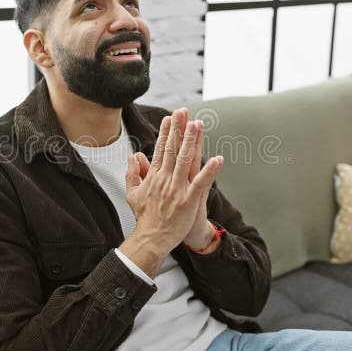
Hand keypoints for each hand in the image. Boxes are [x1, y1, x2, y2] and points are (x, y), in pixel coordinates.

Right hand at [120, 108, 222, 274]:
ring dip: (192, 141)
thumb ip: (132, 173)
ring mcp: (177, 190)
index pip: (160, 149)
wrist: (151, 239)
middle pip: (173, 149)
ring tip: (197, 124)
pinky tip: (218, 159)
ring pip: (185, 160)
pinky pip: (201, 183)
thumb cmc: (144, 217)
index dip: (165, 132)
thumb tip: (133, 156)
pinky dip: (210, 171)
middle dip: (178, 129)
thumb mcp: (132, 193)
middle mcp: (165, 180)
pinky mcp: (188, 201)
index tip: (169, 117)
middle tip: (183, 111)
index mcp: (154, 177)